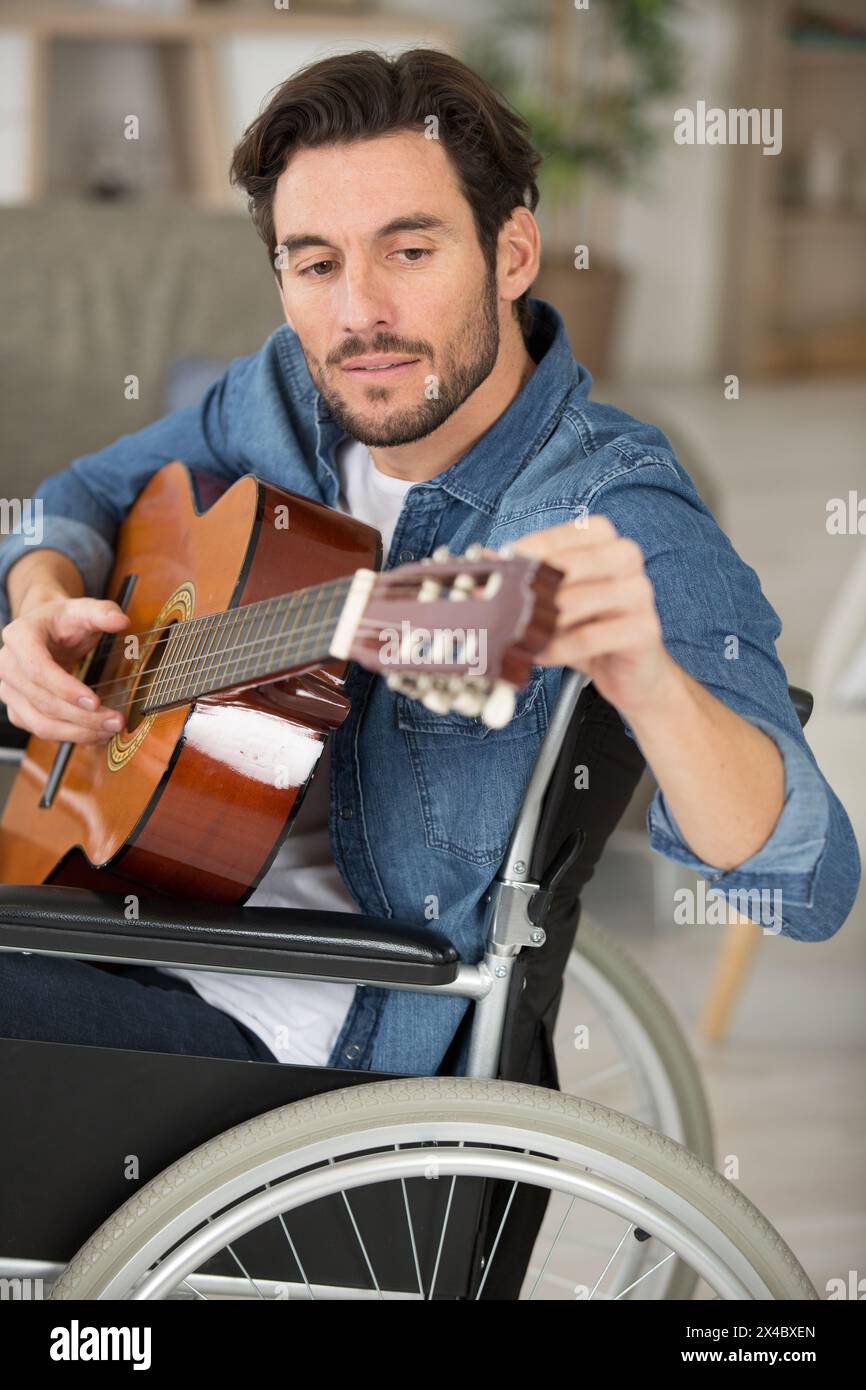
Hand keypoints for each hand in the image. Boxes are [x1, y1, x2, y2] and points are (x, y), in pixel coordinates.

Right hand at [0, 594, 129, 743]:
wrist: (45, 631)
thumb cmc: (63, 621)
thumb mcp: (84, 609)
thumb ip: (103, 612)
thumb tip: (121, 621)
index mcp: (19, 637)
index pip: (38, 669)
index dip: (66, 689)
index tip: (96, 702)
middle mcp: (6, 665)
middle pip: (42, 701)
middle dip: (82, 716)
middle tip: (116, 721)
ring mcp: (8, 690)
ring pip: (40, 722)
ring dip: (77, 732)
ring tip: (109, 730)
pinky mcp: (17, 709)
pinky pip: (41, 730)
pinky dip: (69, 736)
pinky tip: (94, 734)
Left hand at [512, 515, 678, 717]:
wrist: (633, 673)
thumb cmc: (590, 628)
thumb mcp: (556, 600)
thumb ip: (525, 577)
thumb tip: (485, 560)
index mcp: (608, 541)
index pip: (567, 533)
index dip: (533, 549)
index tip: (503, 565)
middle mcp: (627, 558)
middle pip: (571, 564)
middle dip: (532, 586)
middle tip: (502, 605)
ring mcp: (639, 592)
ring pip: (577, 600)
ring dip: (541, 621)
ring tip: (517, 635)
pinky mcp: (644, 629)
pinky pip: (590, 637)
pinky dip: (559, 648)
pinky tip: (540, 655)